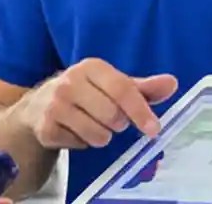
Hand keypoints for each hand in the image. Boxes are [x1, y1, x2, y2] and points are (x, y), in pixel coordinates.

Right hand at [22, 58, 176, 149]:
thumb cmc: (85, 93)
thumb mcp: (112, 85)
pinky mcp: (46, 128)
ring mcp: (55, 105)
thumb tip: (172, 83)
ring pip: (97, 134)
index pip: (122, 89)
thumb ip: (143, 88)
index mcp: (91, 67)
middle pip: (112, 115)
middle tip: (112, 119)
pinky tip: (75, 130)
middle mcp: (70, 82)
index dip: (140, 110)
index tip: (154, 129)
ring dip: (102, 136)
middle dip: (118, 123)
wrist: (38, 106)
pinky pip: (80, 145)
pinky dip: (83, 142)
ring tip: (92, 124)